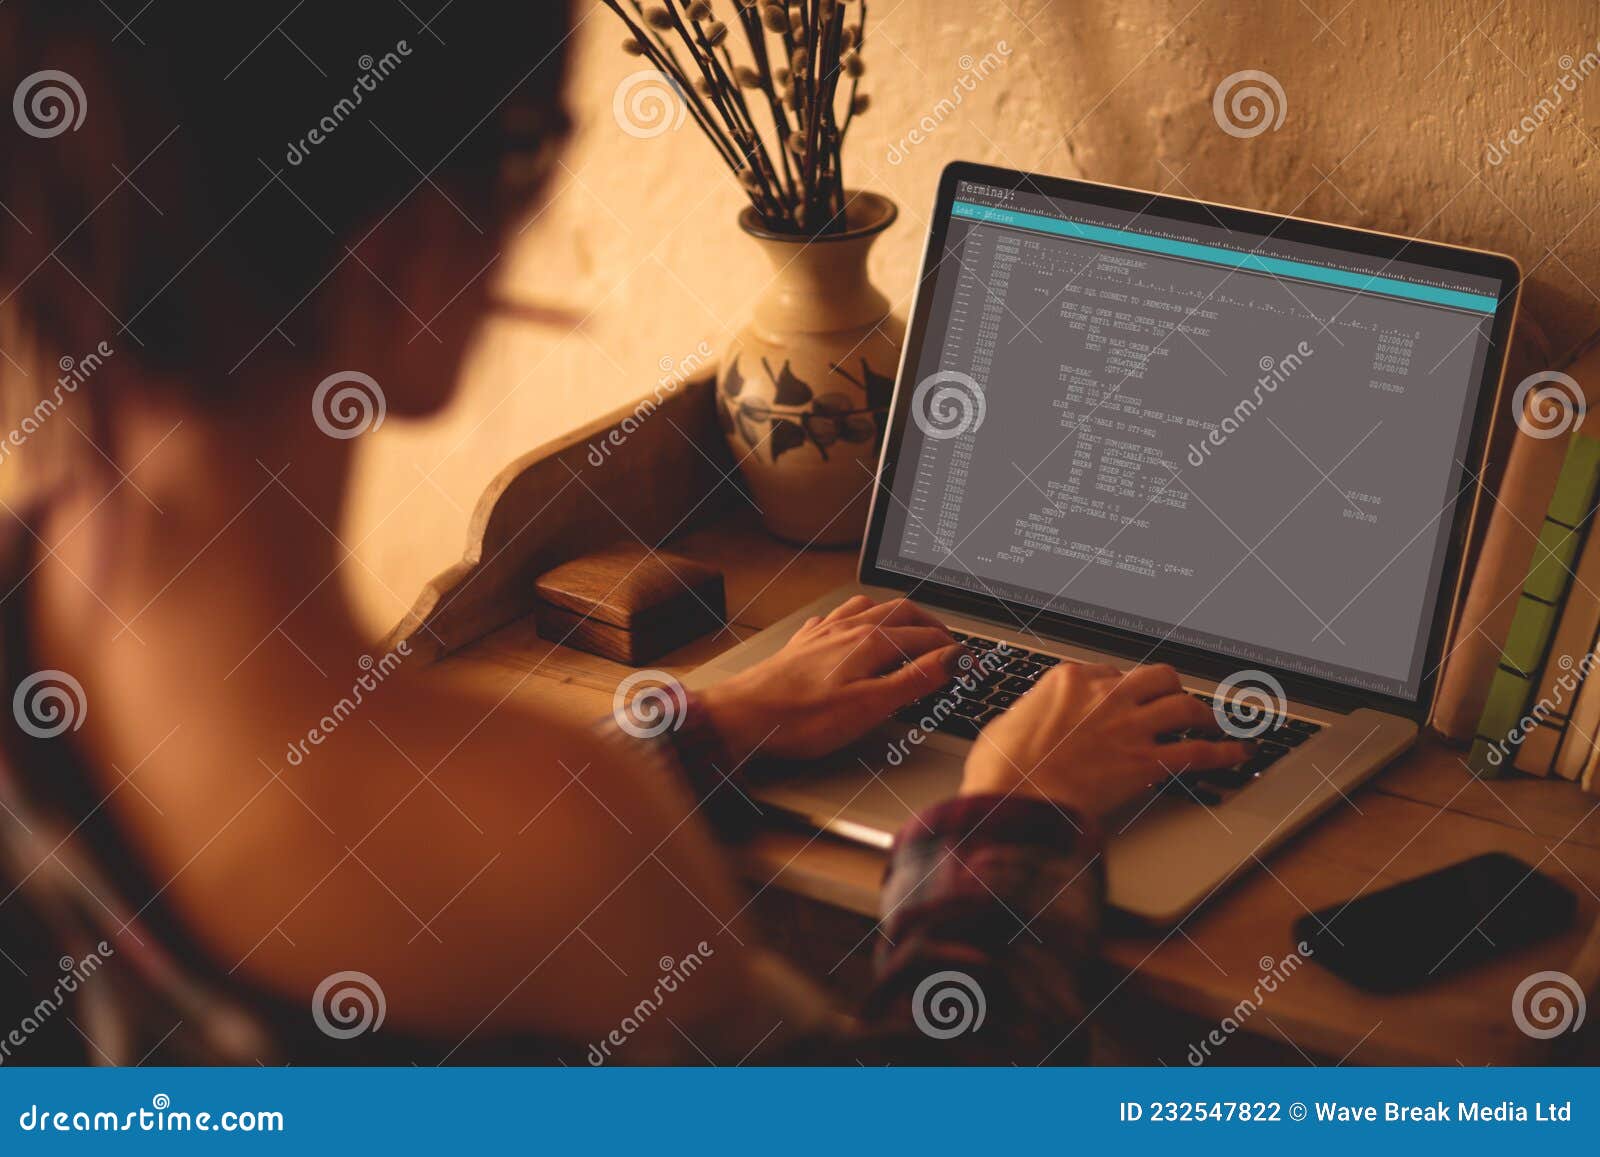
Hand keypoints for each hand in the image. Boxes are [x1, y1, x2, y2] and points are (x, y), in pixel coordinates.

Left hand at [697, 596, 966, 764]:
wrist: (742, 716)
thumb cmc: (801, 718)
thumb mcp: (870, 705)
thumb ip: (915, 679)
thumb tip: (954, 658)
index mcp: (869, 641)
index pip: (923, 633)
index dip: (951, 646)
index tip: (967, 659)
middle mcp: (846, 629)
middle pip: (898, 611)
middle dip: (928, 622)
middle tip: (945, 641)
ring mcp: (821, 634)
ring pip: (866, 608)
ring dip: (893, 614)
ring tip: (905, 627)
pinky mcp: (801, 645)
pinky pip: (834, 618)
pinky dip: (855, 620)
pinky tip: (849, 631)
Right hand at [961, 662, 1251, 821]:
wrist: (1013, 801)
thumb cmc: (1000, 769)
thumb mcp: (1005, 724)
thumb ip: (1032, 715)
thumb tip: (1033, 723)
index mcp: (1069, 680)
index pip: (1107, 671)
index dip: (1117, 689)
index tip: (1121, 701)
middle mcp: (1106, 695)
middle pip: (1156, 677)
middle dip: (1168, 687)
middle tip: (1173, 700)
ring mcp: (1130, 727)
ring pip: (1184, 705)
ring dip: (1203, 713)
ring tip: (1213, 721)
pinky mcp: (1147, 763)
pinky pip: (1199, 751)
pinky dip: (1224, 752)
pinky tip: (1239, 753)